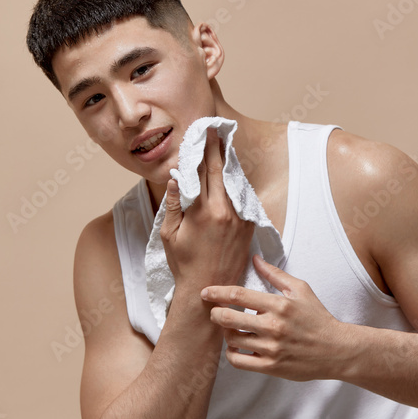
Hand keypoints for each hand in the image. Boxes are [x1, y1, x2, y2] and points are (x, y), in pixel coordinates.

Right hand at [160, 128, 254, 298]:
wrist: (209, 288)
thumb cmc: (183, 263)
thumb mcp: (169, 234)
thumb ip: (173, 203)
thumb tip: (175, 177)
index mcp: (202, 210)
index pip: (201, 171)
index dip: (201, 150)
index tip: (201, 133)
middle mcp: (224, 210)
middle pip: (220, 170)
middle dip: (217, 148)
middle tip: (216, 130)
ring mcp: (239, 218)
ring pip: (234, 181)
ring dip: (229, 163)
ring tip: (225, 145)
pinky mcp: (248, 226)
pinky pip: (242, 197)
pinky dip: (236, 183)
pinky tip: (232, 173)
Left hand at [200, 254, 351, 381]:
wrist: (337, 350)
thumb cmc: (318, 317)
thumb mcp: (301, 289)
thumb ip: (275, 274)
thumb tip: (254, 259)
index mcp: (279, 305)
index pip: (238, 295)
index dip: (217, 292)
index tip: (206, 292)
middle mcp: (273, 326)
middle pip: (228, 318)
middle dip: (215, 313)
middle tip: (215, 312)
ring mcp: (271, 348)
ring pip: (232, 339)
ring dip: (226, 333)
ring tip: (231, 328)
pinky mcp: (271, 366)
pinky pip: (239, 361)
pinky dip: (232, 353)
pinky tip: (237, 346)